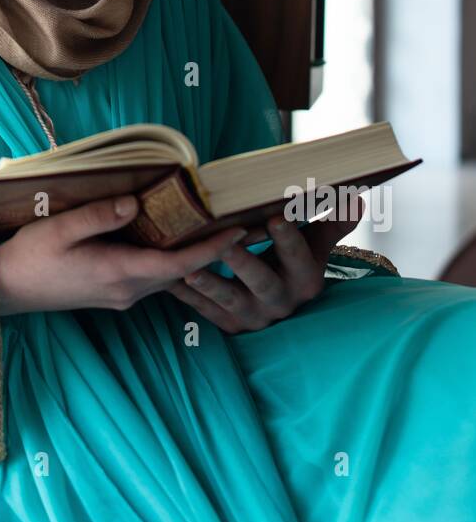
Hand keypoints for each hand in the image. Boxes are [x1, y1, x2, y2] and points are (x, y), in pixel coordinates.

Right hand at [0, 194, 249, 316]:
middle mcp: (127, 289)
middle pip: (181, 271)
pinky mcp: (112, 293)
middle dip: (210, 252)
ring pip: (167, 276)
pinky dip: (170, 261)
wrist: (5, 289)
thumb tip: (136, 203)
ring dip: (191, 257)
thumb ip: (99, 215)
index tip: (238, 232)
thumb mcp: (60, 228)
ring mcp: (120, 295)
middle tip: (237, 226)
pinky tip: (172, 240)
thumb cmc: (29, 255)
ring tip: (213, 231)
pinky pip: (152, 277)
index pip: (180, 263)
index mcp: (119, 272)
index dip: (212, 249)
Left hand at [164, 194, 366, 333]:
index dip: (289, 237)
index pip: (299, 256)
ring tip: (190, 269)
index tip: (276, 215)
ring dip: (209, 283)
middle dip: (244, 262)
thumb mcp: (315, 247)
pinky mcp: (227, 323)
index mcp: (304, 280)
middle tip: (225, 241)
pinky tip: (167, 279)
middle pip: (262, 281)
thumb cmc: (294, 265)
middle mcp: (280, 301)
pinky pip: (202, 309)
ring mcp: (252, 316)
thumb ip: (331, 223)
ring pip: (229, 299)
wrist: (280, 309)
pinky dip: (184, 295)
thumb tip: (356, 198)